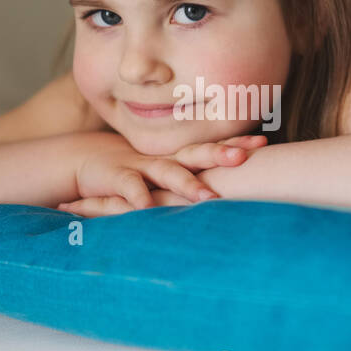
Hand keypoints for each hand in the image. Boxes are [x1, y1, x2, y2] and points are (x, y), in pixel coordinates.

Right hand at [56, 132, 266, 217]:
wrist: (87, 161)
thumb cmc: (135, 171)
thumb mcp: (165, 174)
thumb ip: (192, 179)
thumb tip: (235, 189)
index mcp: (179, 157)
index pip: (211, 147)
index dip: (236, 142)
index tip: (263, 141)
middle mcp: (164, 159)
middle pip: (195, 153)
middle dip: (219, 153)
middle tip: (243, 157)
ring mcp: (140, 166)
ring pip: (167, 172)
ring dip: (186, 182)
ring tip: (206, 197)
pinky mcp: (116, 177)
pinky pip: (129, 187)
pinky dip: (138, 197)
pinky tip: (146, 209)